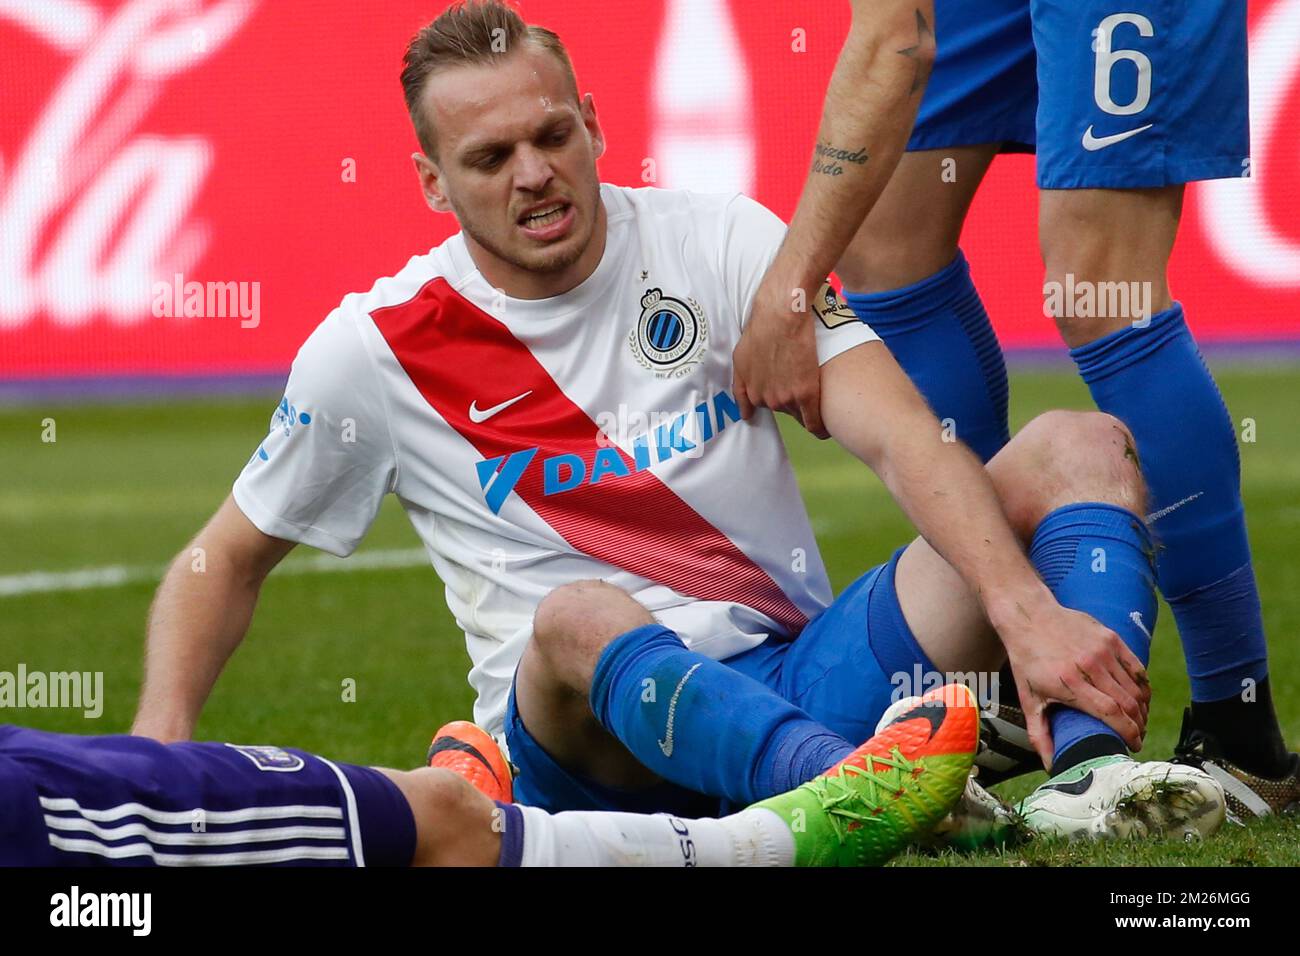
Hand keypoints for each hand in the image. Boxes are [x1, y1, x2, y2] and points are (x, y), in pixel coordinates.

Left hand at [733, 270, 826, 437]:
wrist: (781, 314)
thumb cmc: (762, 327)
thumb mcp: (741, 356)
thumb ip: (742, 384)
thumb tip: (745, 413)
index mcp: (750, 390)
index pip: (763, 409)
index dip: (776, 402)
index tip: (786, 401)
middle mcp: (765, 398)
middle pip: (783, 410)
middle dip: (793, 401)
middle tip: (805, 383)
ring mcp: (784, 398)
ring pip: (799, 415)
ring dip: (807, 410)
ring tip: (819, 399)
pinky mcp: (805, 394)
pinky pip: (813, 423)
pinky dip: (819, 428)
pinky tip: (824, 430)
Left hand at [995, 599, 1149, 769]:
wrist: (1028, 616)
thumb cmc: (1028, 660)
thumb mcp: (1028, 698)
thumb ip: (1040, 734)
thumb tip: (1052, 765)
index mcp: (1070, 684)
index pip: (1112, 714)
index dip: (1128, 733)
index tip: (1134, 745)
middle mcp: (1090, 666)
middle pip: (1129, 704)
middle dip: (1138, 725)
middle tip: (1136, 736)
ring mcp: (1103, 650)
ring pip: (1136, 688)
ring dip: (1142, 709)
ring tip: (1138, 721)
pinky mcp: (1111, 638)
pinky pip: (1137, 668)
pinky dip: (1143, 687)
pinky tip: (1141, 699)